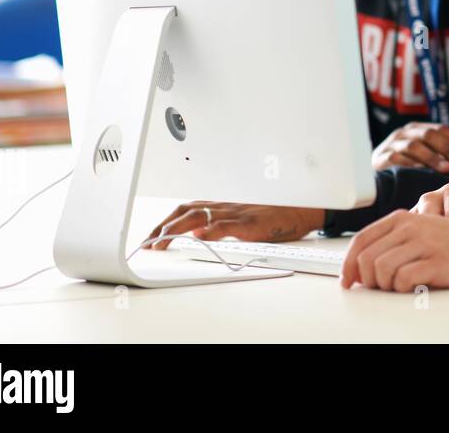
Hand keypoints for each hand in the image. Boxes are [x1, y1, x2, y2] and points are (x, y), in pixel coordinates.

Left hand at [144, 201, 324, 249]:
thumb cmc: (275, 215)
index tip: (151, 235)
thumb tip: (197, 233)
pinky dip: (210, 230)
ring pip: (199, 216)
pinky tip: (198, 237)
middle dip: (162, 226)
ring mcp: (237, 213)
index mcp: (223, 205)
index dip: (165, 220)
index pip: (186, 208)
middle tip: (147, 243)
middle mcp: (225, 206)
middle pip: (185, 211)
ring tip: (161, 242)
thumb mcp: (243, 219)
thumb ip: (220, 224)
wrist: (301, 209)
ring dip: (176, 229)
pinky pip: (226, 225)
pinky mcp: (250, 222)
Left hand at [340, 209, 448, 290]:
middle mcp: (411, 227)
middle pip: (366, 258)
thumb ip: (394, 242)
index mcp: (403, 218)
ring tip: (399, 288)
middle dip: (367, 280)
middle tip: (379, 289)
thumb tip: (361, 268)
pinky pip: (404, 280)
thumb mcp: (421, 232)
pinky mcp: (438, 261)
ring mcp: (425, 243)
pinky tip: (415, 288)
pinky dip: (403, 290)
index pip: (362, 240)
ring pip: (381, 269)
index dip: (348, 264)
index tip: (348, 282)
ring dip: (385, 286)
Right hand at [372, 122, 448, 172]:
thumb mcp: (423, 157)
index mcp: (417, 129)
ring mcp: (391, 144)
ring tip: (447, 169)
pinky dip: (410, 165)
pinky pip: (395, 159)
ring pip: (414, 146)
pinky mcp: (379, 159)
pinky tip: (422, 174)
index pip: (441, 129)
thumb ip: (441, 155)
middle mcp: (404, 133)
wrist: (371, 175)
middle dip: (448, 149)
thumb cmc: (405, 168)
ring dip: (432, 157)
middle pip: (429, 135)